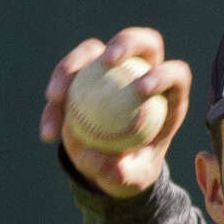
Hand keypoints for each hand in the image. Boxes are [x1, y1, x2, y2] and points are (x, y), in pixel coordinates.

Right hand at [39, 27, 191, 197]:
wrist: (111, 167)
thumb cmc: (132, 171)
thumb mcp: (132, 181)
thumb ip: (124, 173)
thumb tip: (109, 164)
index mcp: (167, 96)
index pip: (175, 74)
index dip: (162, 74)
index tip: (140, 90)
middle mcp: (142, 72)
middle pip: (140, 42)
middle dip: (124, 42)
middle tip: (105, 61)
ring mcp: (112, 68)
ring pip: (91, 52)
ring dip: (69, 69)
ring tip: (55, 99)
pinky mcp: (85, 72)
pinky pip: (65, 78)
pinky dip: (54, 104)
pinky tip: (49, 131)